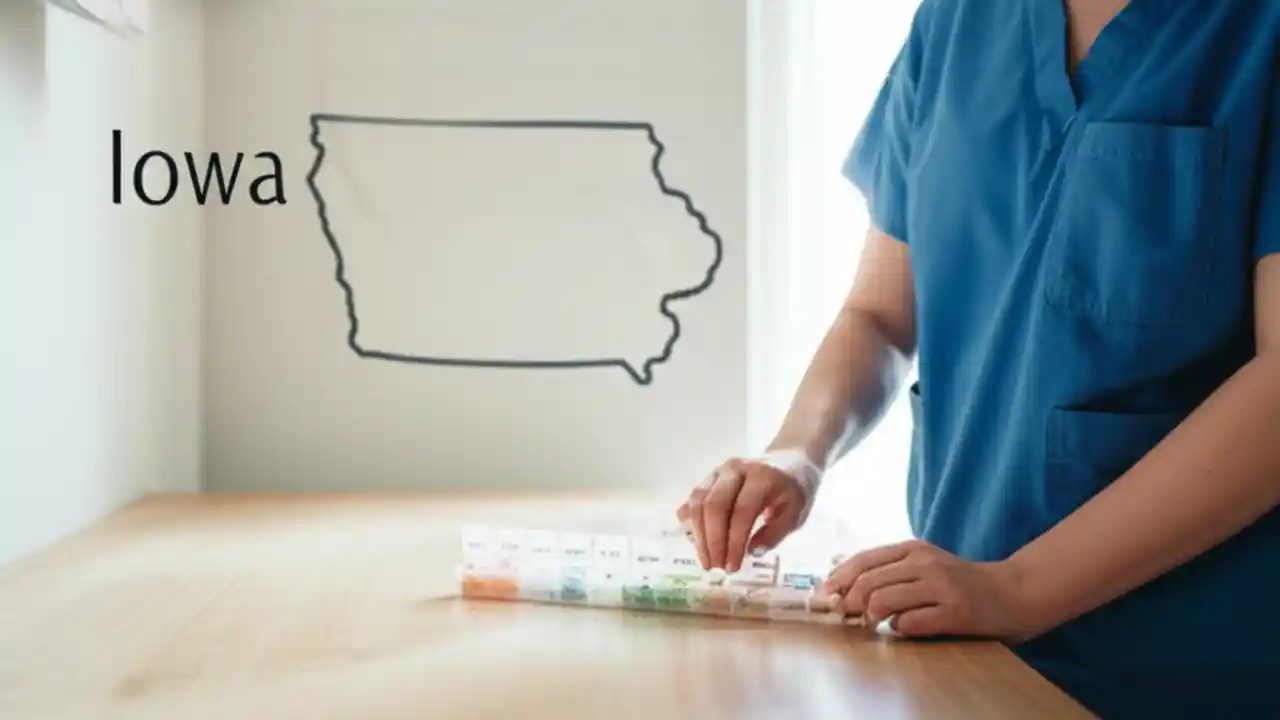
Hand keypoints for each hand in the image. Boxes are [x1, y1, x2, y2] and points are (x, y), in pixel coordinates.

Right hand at [675, 458, 811, 572]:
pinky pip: (692, 501)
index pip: (742, 511)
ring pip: (698, 502)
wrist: (787, 460)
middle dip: (712, 541)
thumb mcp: (796, 512)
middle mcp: (735, 469)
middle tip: (716, 567)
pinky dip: (691, 523)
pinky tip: (698, 542)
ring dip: (699, 535)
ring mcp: (718, 472)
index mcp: (762, 476)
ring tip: (707, 561)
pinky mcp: (708, 478)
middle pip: (714, 505)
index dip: (734, 541)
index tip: (732, 567)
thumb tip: (751, 552)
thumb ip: (776, 532)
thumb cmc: (793, 490)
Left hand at [820, 540, 1041, 642]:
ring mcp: (941, 586)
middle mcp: (925, 563)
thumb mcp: (925, 565)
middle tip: (846, 616)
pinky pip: (913, 622)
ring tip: (872, 624)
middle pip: (869, 581)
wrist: (1014, 591)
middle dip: (849, 601)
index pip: (864, 560)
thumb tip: (841, 579)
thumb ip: (891, 569)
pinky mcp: (956, 611)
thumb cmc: (962, 582)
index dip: (838, 579)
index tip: (824, 596)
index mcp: (914, 549)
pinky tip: (903, 629)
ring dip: (871, 616)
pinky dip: (900, 628)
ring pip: (885, 600)